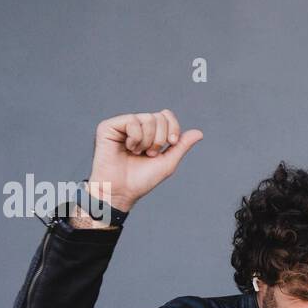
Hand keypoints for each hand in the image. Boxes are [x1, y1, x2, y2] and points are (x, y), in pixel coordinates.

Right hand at [85, 110, 202, 212]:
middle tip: (150, 154)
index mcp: (148, 133)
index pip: (166, 116)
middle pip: (159, 116)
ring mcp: (121, 125)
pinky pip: (132, 121)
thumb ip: (181, 146)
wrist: (122, 191)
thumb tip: (199, 133)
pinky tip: (129, 148)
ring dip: (148, 141)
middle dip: (160, 138)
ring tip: (138, 153)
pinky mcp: (108, 127)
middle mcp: (135, 126)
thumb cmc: (141, 180)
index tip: (172, 143)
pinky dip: (136, 138)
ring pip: (147, 118)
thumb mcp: (167, 162)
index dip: (173, 127)